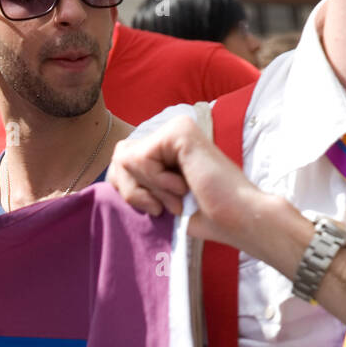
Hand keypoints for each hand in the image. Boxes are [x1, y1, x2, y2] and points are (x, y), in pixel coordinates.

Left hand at [107, 114, 292, 255]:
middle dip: (133, 191)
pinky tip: (184, 186)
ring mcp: (175, 127)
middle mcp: (170, 132)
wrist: (236, 219)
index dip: (128, 190)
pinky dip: (157, 183)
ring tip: (179, 197)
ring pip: (125, 159)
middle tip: (163, 206)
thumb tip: (109, 173)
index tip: (156, 208)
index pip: (120, 162)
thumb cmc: (204, 216)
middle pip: (118, 158)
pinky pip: (140, 158)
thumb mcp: (159, 199)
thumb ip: (136, 182)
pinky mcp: (179, 131)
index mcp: (166, 147)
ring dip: (149, 190)